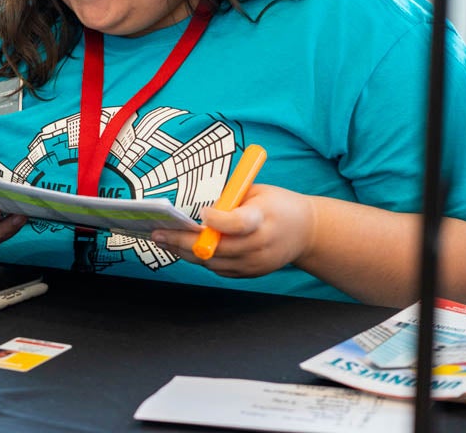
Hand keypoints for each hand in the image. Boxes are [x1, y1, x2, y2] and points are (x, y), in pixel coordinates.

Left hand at [151, 184, 316, 277]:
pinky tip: (181, 248)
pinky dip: (199, 259)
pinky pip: (219, 269)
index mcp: (263, 218)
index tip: (200, 213)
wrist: (307, 232)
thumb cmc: (278, 205)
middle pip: (216, 248)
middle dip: (183, 241)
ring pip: (212, 262)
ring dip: (184, 252)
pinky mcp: (251, 273)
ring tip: (162, 240)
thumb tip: (194, 204)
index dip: (218, 220)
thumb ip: (230, 198)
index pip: (238, 223)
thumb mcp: (258, 191)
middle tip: (158, 233)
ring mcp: (255, 263)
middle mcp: (259, 245)